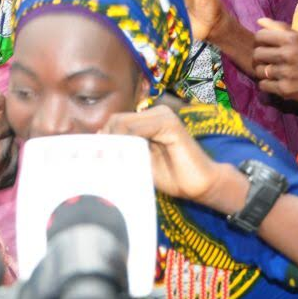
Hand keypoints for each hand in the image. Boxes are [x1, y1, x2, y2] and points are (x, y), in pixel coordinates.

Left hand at [102, 107, 227, 204]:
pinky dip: (127, 143)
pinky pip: (139, 129)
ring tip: (111, 163)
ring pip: (124, 123)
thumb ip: (125, 152)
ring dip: (114, 143)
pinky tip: (125, 159)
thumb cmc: (172, 176)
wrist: (201, 185)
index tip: (96, 158)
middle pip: (117, 119)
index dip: (103, 138)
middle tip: (102, 162)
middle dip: (106, 140)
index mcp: (148, 120)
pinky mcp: (170, 124)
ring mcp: (163, 116)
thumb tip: (99, 146)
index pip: (116, 121)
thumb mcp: (142, 163)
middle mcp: (155, 113)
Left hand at [253, 18, 297, 105]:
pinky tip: (276, 81)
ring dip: (263, 71)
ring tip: (272, 71)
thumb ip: (280, 28)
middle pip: (257, 54)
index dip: (259, 40)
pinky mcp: (285, 89)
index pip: (260, 36)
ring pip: (258, 70)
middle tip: (267, 60)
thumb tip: (259, 21)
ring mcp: (286, 73)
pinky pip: (263, 84)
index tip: (265, 45)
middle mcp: (288, 54)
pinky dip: (267, 83)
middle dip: (260, 57)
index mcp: (292, 39)